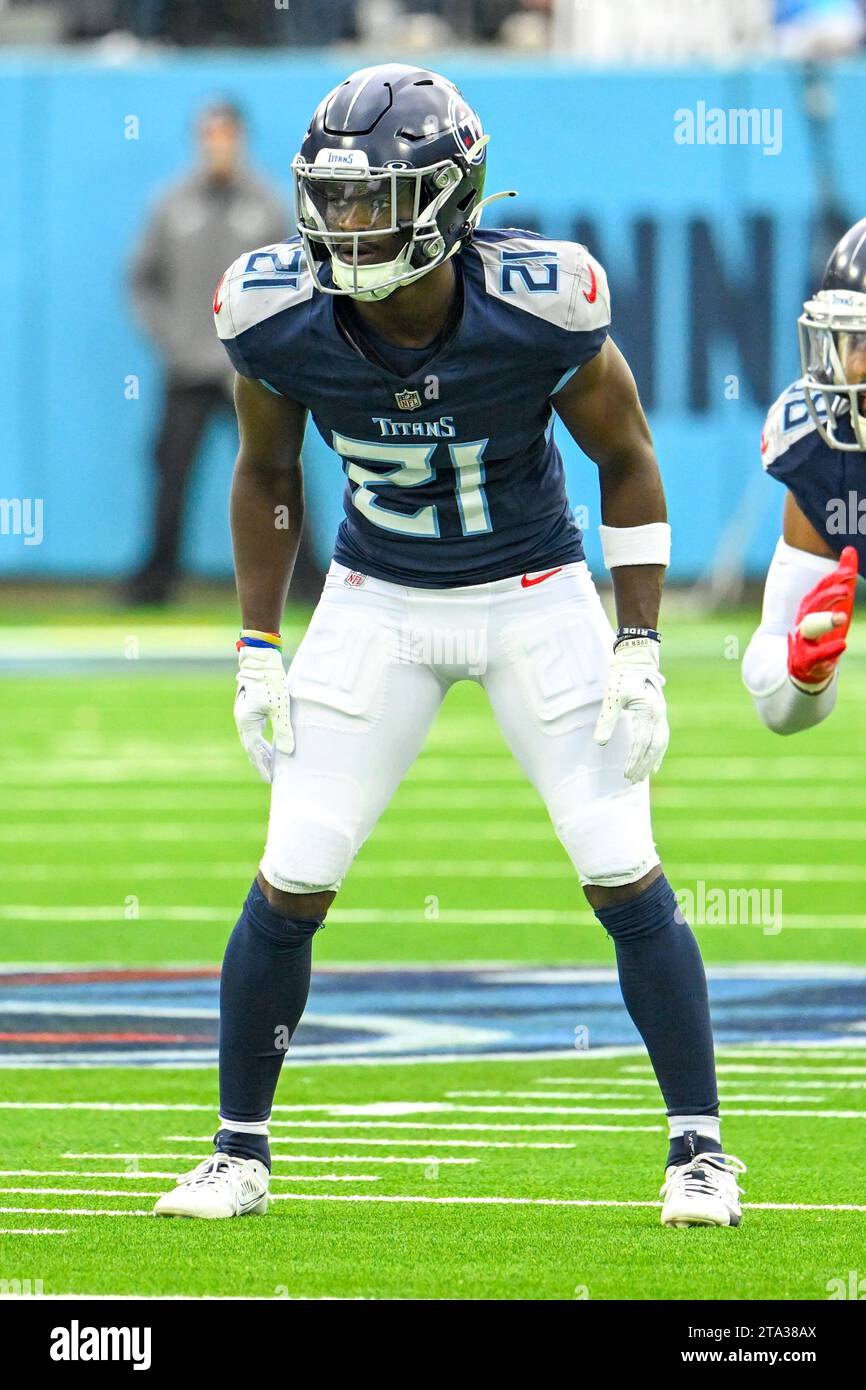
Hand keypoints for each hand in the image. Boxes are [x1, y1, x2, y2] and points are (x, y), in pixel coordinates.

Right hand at [234, 645, 293, 782]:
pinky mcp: (250, 707)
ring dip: (261, 752)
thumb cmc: (271, 680)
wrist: (261, 658)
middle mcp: (242, 719)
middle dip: (261, 762)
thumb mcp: (279, 706)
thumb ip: (283, 730)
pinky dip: (261, 741)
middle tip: (271, 777)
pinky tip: (269, 745)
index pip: (253, 750)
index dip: (262, 766)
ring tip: (271, 765)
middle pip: (250, 747)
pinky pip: (254, 730)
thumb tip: (287, 752)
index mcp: (246, 721)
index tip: (269, 779)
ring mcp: (244, 713)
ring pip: (252, 739)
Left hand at [594, 637, 668, 783]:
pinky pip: (661, 739)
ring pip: (660, 745)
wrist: (636, 660)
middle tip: (632, 781)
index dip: (634, 759)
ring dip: (651, 762)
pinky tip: (653, 765)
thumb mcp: (612, 697)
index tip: (625, 773)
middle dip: (643, 766)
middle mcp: (659, 716)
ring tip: (642, 778)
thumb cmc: (623, 677)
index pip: (642, 742)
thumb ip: (607, 720)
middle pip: (654, 747)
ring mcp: (661, 716)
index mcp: (649, 712)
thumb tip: (600, 743)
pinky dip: (658, 754)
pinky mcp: (658, 715)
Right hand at [788, 546, 857, 688]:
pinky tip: (842, 645)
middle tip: (847, 591)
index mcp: (811, 604)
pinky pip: (816, 654)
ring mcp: (803, 639)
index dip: (833, 579)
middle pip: (814, 604)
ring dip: (826, 621)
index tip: (848, 573)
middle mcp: (804, 619)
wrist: (808, 666)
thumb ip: (842, 579)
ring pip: (810, 627)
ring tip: (842, 617)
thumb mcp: (838, 604)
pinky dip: (829, 650)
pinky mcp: (806, 659)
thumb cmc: (825, 630)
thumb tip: (850, 549)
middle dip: (829, 596)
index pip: (820, 588)